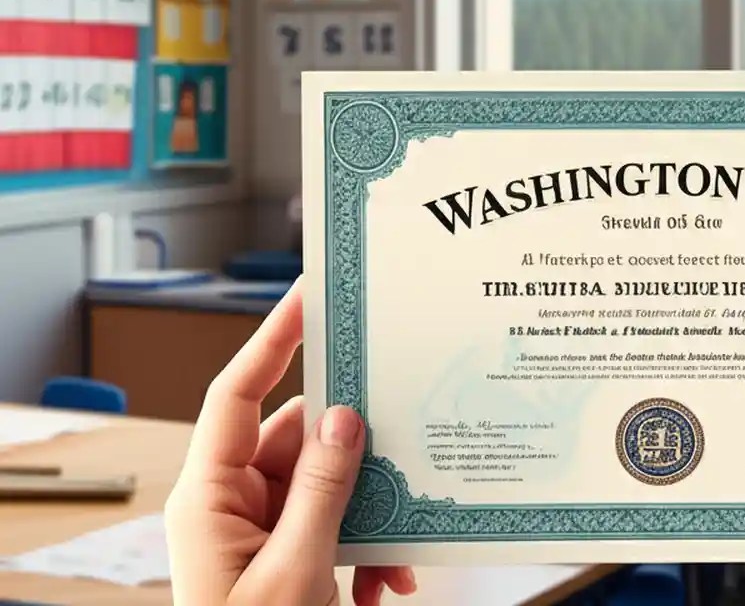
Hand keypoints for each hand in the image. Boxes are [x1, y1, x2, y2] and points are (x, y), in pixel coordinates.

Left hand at [165, 281, 416, 604]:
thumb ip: (322, 488)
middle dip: (357, 458)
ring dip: (370, 516)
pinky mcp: (284, 554)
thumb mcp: (296, 570)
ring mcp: (258, 530)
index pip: (237, 395)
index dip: (273, 340)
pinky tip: (386, 583)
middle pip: (299, 440)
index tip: (309, 297)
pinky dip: (366, 549)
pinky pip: (332, 525)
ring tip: (396, 557)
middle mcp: (231, 503)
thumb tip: (345, 417)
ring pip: (326, 485)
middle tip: (405, 447)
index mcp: (209, 497)